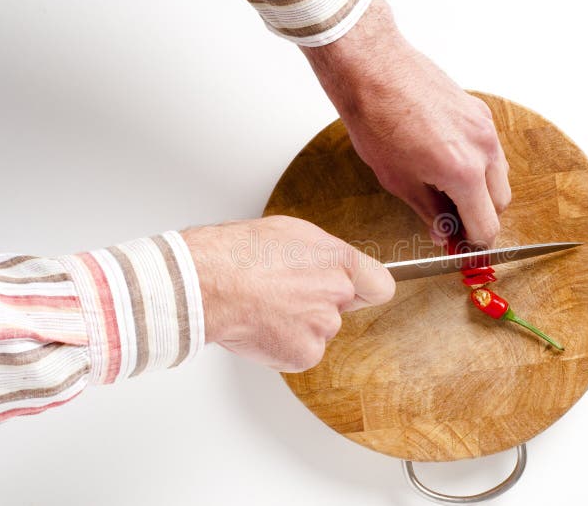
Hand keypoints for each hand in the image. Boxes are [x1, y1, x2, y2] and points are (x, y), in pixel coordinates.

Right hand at [181, 217, 394, 371]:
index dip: (367, 290)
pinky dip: (282, 346)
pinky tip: (262, 327)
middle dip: (318, 304)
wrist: (207, 282)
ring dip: (297, 326)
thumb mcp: (290, 233)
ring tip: (265, 307)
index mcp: (339, 261)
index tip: (360, 293)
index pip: (380, 284)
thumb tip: (325, 263)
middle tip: (283, 294)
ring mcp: (322, 326)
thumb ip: (320, 254)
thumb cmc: (237, 253)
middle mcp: (337, 293)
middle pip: (340, 308)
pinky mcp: (304, 353)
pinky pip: (300, 353)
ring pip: (318, 331)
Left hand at [301, 0, 510, 246]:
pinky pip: (491, 149)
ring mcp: (485, 127)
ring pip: (500, 175)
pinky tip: (448, 164)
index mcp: (464, 172)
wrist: (372, 69)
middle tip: (452, 224)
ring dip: (482, 191)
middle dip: (480, 217)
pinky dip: (479, 165)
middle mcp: (483, 148)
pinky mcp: (480, 111)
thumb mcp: (399, 181)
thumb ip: (429, 212)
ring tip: (447, 193)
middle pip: (502, 203)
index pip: (487, 226)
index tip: (462, 248)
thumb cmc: (377, 120)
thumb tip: (444, 234)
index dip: (473, 243)